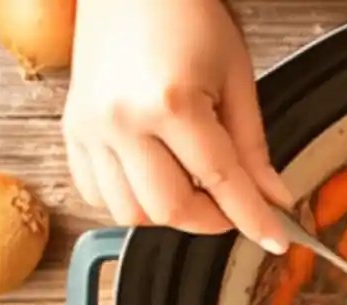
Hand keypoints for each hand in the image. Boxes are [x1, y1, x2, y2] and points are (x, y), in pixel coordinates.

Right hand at [62, 0, 291, 252]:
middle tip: (234, 205)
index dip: (253, 219)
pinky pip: (96, 194)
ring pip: (129, 211)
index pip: (222, 183)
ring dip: (169, 211)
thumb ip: (253, 147)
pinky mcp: (71, 130)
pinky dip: (130, 199)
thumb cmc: (186, 16)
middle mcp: (122, 122)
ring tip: (193, 184)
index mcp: (171, 104)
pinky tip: (155, 175)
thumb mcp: (236, 78)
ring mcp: (90, 128)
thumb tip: (273, 198)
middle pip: (169, 209)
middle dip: (210, 219)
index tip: (275, 240)